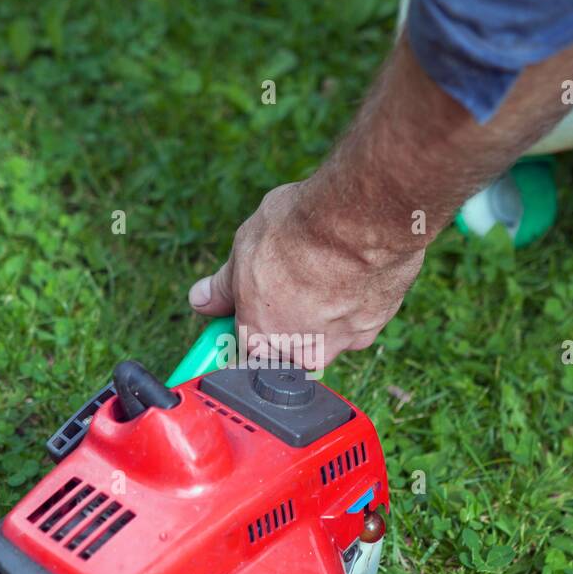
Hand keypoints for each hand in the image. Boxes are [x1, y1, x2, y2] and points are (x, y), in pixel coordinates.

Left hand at [187, 181, 424, 369]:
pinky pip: (355, 323)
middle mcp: (297, 352)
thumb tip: (201, 300)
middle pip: (286, 346)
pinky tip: (349, 273)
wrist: (359, 221)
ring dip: (321, 312)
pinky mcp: (371, 330)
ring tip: (322, 270)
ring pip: (323, 337)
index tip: (251, 304)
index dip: (247, 321)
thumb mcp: (243, 250)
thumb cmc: (297, 233)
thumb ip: (222, 285)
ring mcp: (338, 344)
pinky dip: (351, 303)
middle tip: (290, 278)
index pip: (244, 348)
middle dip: (285, 318)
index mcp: (259, 337)